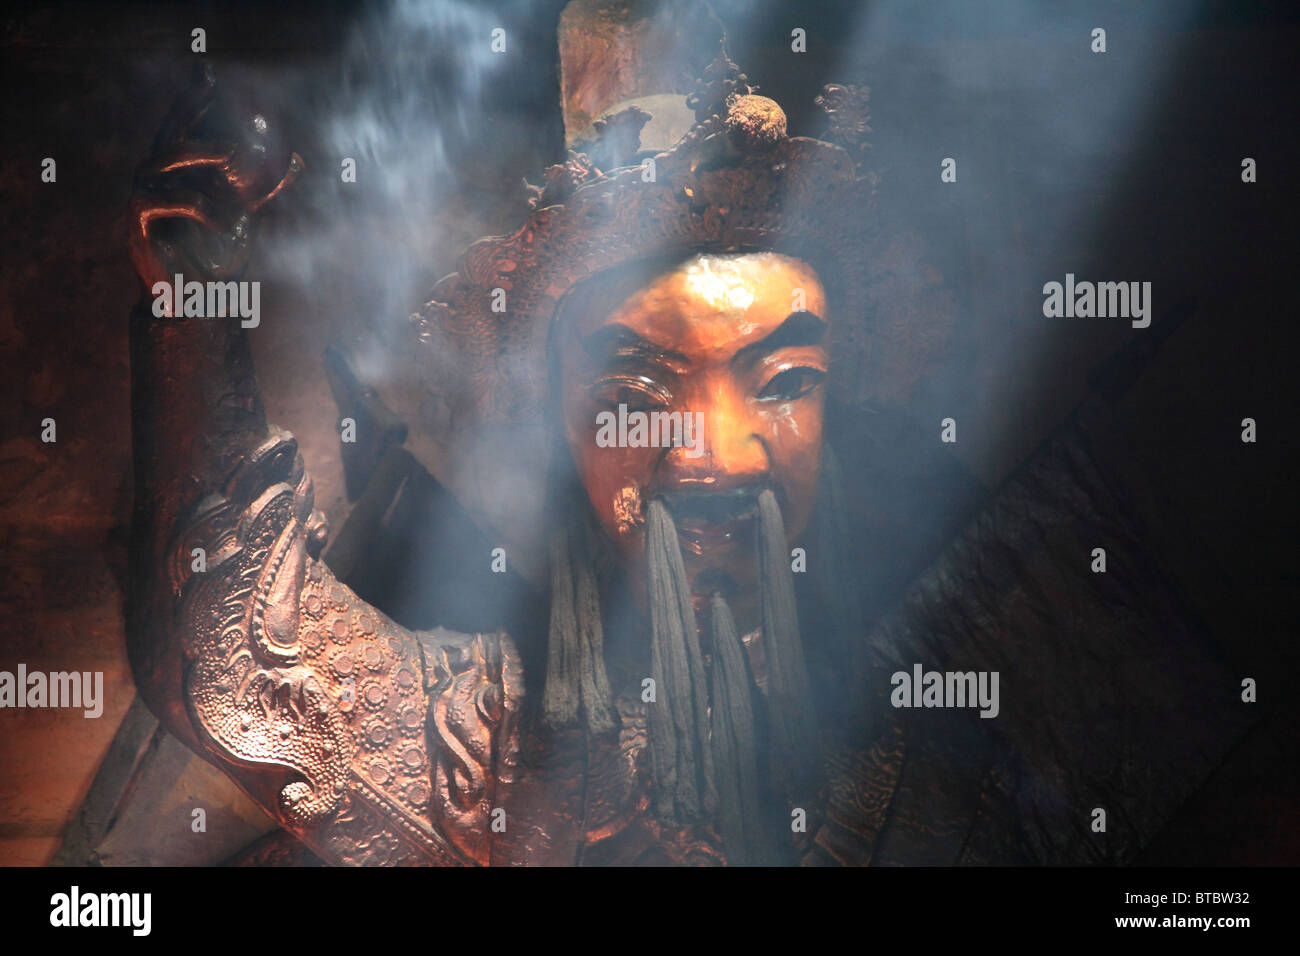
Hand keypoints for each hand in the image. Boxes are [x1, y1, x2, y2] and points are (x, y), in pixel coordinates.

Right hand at [128, 63, 302, 291]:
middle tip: (225, 115)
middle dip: (193, 114)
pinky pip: (163, 201)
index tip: (207, 71)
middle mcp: (156, 178)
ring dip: (202, 160)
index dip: (193, 99)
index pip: (183, 126)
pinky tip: (226, 221)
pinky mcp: (138, 223)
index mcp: (178, 172)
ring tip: (235, 172)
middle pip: (169, 134)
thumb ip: (261, 189)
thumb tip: (295, 163)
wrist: (197, 300)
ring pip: (164, 161)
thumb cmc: (213, 254)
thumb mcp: (242, 213)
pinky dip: (199, 206)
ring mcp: (143, 198)